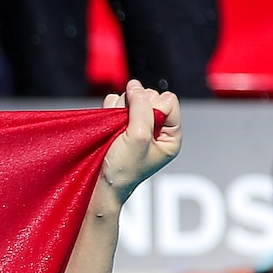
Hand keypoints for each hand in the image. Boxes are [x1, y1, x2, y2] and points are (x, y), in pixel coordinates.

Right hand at [96, 79, 182, 205]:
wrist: (101, 187)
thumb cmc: (123, 169)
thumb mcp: (138, 136)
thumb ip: (141, 108)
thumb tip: (135, 85)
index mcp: (171, 136)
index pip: (169, 101)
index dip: (152, 106)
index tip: (140, 125)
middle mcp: (158, 130)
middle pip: (151, 97)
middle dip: (136, 106)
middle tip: (126, 128)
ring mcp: (139, 127)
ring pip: (134, 99)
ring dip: (122, 108)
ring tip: (116, 129)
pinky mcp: (123, 127)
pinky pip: (119, 104)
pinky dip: (112, 109)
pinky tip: (109, 123)